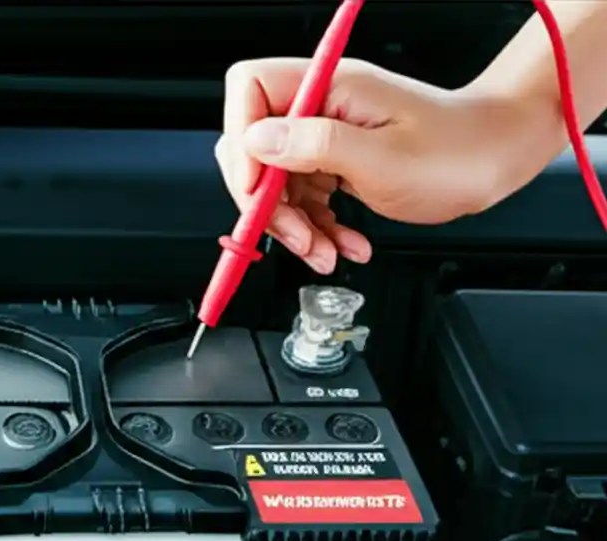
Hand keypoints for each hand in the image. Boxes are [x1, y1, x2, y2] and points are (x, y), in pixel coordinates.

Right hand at [216, 57, 561, 272]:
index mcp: (328, 87)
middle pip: (254, 146)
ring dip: (294, 226)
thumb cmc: (459, 151)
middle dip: (267, 200)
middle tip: (295, 235)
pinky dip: (317, 228)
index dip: (242, 141)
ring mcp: (327, 133)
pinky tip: (342, 244)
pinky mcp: (336, 161)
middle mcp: (321, 105)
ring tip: (325, 253)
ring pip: (276, 182)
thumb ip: (314, 146)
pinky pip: (304, 197)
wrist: (499, 159)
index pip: (249, 92)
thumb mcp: (383, 158)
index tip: (257, 188)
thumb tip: (257, 142)